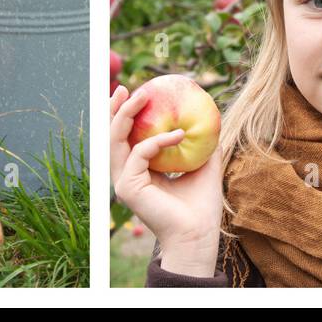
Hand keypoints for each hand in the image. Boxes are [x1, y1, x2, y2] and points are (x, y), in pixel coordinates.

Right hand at [110, 82, 223, 272]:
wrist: (200, 233)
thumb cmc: (201, 204)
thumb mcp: (203, 163)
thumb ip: (201, 141)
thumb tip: (210, 114)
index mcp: (140, 169)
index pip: (124, 136)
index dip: (124, 112)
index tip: (136, 90)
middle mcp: (127, 174)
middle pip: (111, 135)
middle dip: (117, 107)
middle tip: (129, 88)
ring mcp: (124, 181)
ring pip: (115, 140)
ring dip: (126, 114)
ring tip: (144, 95)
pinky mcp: (127, 188)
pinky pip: (139, 153)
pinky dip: (158, 140)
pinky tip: (179, 134)